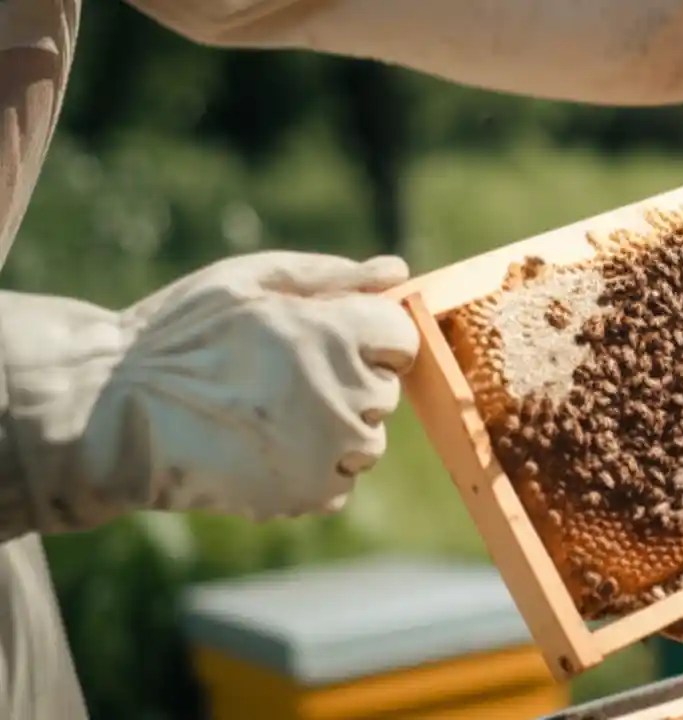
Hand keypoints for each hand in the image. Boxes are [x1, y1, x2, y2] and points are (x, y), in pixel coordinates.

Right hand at [0, 252, 417, 534]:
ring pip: (365, 442)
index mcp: (340, 332)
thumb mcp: (252, 279)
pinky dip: (311, 472)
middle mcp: (348, 392)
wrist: (112, 412)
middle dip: (347, 384)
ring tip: (265, 415)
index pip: (402, 338)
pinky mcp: (308, 494)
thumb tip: (397, 271)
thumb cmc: (182, 334)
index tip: (325, 340)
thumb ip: (334, 277)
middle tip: (280, 378)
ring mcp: (331, 449)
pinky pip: (338, 483)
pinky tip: (261, 449)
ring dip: (332, 432)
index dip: (366, 337)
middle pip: (384, 393)